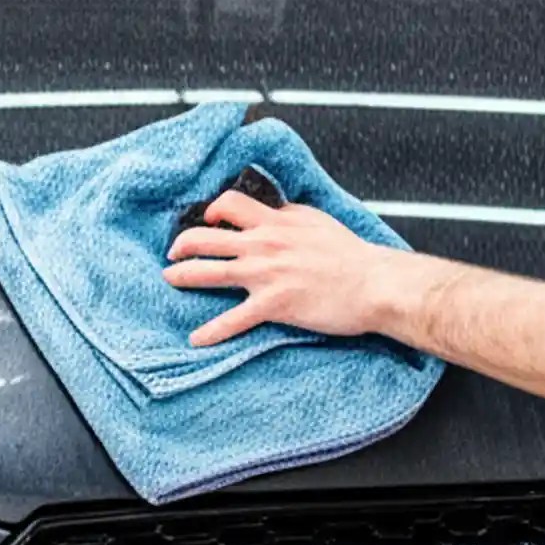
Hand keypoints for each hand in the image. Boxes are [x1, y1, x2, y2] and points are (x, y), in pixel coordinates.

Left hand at [163, 191, 399, 346]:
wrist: (375, 284)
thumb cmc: (351, 255)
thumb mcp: (316, 221)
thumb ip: (287, 215)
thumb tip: (271, 211)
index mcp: (275, 222)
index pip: (230, 204)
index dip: (212, 210)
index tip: (206, 219)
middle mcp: (264, 245)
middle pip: (206, 237)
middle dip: (182, 244)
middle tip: (173, 253)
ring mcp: (265, 275)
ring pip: (209, 272)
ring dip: (183, 277)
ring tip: (169, 280)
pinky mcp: (273, 304)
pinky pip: (233, 320)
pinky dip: (211, 332)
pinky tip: (196, 339)